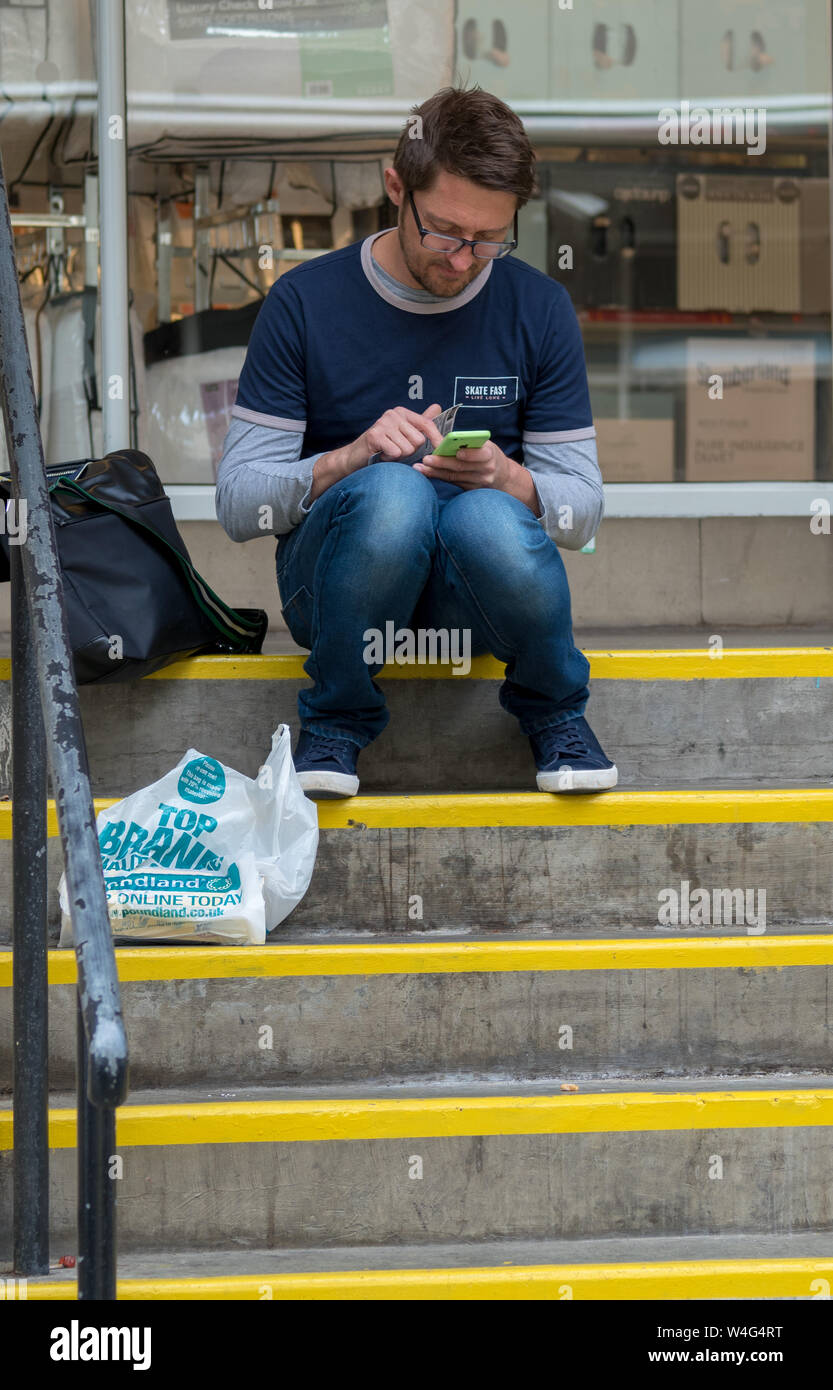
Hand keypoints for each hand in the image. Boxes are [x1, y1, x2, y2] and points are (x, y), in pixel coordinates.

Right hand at [348, 403, 443, 466]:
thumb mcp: (404, 434)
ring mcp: (383, 423)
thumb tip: (437, 407)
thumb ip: (420, 423)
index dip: (436, 438)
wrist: (356, 457)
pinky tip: (382, 455)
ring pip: (408, 449)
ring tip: (388, 453)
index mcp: (402, 412)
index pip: (427, 424)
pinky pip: (396, 452)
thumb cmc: (384, 447)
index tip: (442, 450)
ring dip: (399, 457)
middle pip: (418, 440)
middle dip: (411, 451)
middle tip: (397, 450)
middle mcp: (393, 414)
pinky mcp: (375, 435)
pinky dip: (390, 459)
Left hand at [415, 439, 541, 516]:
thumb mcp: (485, 444)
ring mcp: (479, 483)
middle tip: (426, 459)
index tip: (455, 452)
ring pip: (454, 477)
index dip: (468, 454)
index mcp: (490, 454)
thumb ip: (470, 441)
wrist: (503, 477)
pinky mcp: (471, 491)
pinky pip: (452, 483)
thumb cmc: (488, 455)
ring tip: (420, 468)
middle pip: (461, 467)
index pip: (480, 455)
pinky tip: (426, 474)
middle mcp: (486, 470)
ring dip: (435, 472)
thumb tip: (447, 437)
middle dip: (442, 463)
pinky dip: (439, 477)